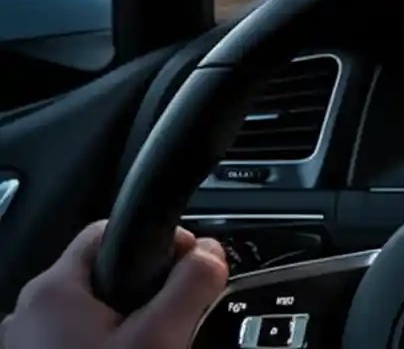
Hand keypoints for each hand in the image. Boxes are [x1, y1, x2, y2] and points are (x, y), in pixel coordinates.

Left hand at [0, 220, 228, 348]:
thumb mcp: (160, 339)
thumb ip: (192, 287)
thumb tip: (211, 253)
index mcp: (53, 290)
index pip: (111, 231)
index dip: (162, 242)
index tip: (193, 268)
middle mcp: (27, 314)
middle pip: (103, 279)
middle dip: (147, 295)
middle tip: (179, 323)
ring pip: (90, 320)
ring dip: (126, 330)